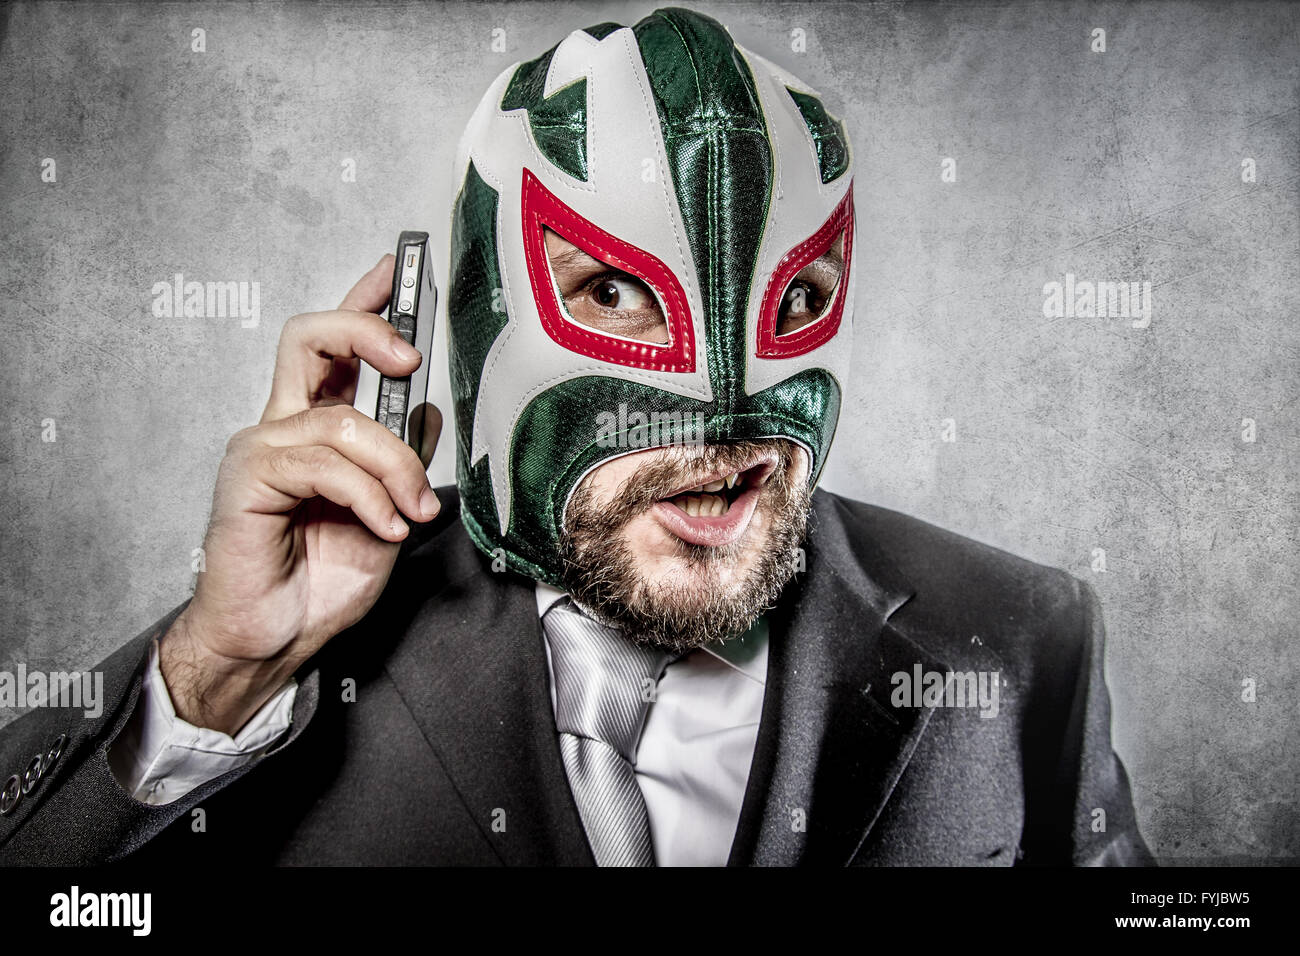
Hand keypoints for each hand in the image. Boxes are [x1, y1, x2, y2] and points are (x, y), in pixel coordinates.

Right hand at [160, 255, 442, 733]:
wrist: (277, 640)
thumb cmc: (321, 582)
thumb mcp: (390, 513)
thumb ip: (403, 462)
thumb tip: (427, 412)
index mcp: (314, 429)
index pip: (334, 349)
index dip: (363, 303)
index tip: (399, 269)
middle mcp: (283, 427)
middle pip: (309, 338)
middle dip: (365, 329)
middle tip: (409, 356)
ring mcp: (262, 448)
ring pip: (342, 420)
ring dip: (395, 468)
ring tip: (411, 513)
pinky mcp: (250, 477)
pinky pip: (325, 464)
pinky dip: (368, 496)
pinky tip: (385, 527)